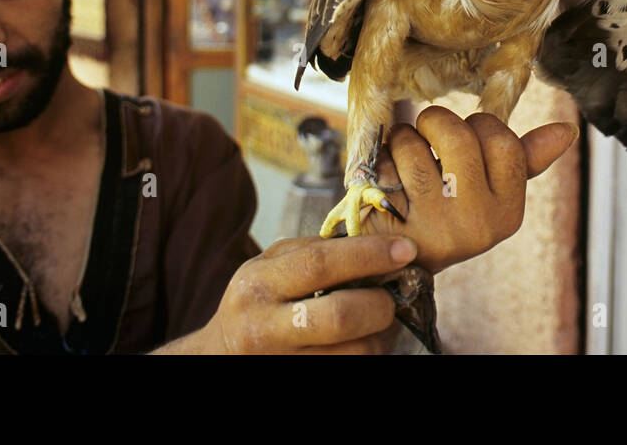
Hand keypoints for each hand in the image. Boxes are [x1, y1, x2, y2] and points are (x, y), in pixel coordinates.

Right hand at [207, 234, 417, 353]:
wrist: (221, 353)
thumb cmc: (257, 300)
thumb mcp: (269, 267)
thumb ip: (313, 252)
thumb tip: (375, 245)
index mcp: (258, 285)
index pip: (320, 264)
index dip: (369, 255)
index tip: (406, 249)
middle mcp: (263, 328)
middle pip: (340, 316)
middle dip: (380, 304)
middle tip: (390, 297)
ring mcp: (280, 362)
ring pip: (353, 353)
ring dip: (381, 337)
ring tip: (382, 323)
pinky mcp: (296, 380)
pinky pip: (349, 368)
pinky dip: (367, 354)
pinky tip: (365, 341)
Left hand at [361, 105, 578, 273]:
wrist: (396, 263)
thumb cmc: (446, 213)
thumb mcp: (488, 192)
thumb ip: (525, 159)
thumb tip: (566, 131)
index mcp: (508, 212)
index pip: (504, 141)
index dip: (479, 127)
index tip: (466, 140)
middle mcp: (479, 224)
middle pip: (461, 135)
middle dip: (437, 123)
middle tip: (429, 139)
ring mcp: (437, 227)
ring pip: (417, 143)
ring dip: (404, 139)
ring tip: (405, 159)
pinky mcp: (397, 224)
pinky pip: (387, 164)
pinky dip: (381, 158)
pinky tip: (387, 177)